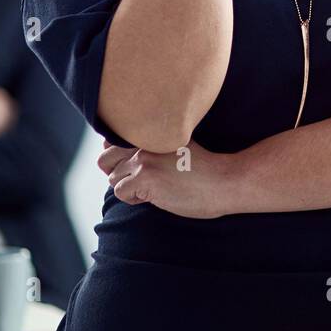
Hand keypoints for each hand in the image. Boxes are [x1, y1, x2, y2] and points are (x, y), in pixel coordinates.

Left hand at [97, 139, 243, 219]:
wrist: (225, 181)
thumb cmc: (205, 168)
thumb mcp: (178, 146)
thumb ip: (152, 144)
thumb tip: (118, 152)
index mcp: (151, 131)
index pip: (111, 141)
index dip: (118, 158)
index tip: (136, 167)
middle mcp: (144, 141)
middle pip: (105, 160)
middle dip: (117, 174)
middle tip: (139, 182)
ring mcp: (144, 159)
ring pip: (113, 178)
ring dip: (129, 187)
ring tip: (154, 188)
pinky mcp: (146, 178)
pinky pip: (121, 192)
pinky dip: (134, 199)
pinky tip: (156, 196)